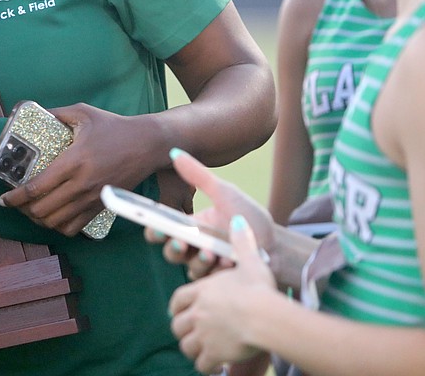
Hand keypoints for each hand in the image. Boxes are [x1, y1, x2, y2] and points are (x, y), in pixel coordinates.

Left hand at [0, 103, 153, 235]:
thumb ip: (56, 114)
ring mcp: (93, 199)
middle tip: (15, 202)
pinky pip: (75, 228)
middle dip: (23, 210)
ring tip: (31, 210)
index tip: (3, 199)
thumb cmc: (114, 126)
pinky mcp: (102, 207)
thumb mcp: (83, 113)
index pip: (36, 188)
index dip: (15, 198)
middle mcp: (81, 184)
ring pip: (56, 223)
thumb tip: (35, 113)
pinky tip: (53, 217)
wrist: (149, 144)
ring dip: (39, 220)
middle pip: (42, 210)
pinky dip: (59, 226)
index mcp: (73, 161)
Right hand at [144, 150, 272, 279]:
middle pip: (170, 252)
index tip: (156, 226)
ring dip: (198, 260)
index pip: (162, 230)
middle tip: (181, 243)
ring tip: (212, 253)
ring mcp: (207, 264)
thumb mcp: (224, 192)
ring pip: (188, 267)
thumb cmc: (249, 216)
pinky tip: (229, 261)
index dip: (153, 230)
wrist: (277, 242)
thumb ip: (199, 175)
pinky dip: (217, 271)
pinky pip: (211, 279)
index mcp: (191, 226)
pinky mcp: (220, 279)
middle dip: (172, 248)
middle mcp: (195, 246)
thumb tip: (175, 151)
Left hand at [168, 216, 275, 373]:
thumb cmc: (258, 288)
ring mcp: (203, 334)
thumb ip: (242, 242)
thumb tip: (238, 220)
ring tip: (201, 350)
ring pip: (186, 345)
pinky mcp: (213, 352)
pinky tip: (213, 364)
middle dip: (183, 329)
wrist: (266, 317)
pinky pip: (201, 363)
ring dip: (192, 348)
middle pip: (177, 325)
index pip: (178, 300)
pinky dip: (205, 365)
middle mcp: (197, 312)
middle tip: (192, 333)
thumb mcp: (251, 261)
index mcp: (201, 291)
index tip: (179, 311)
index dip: (177, 307)